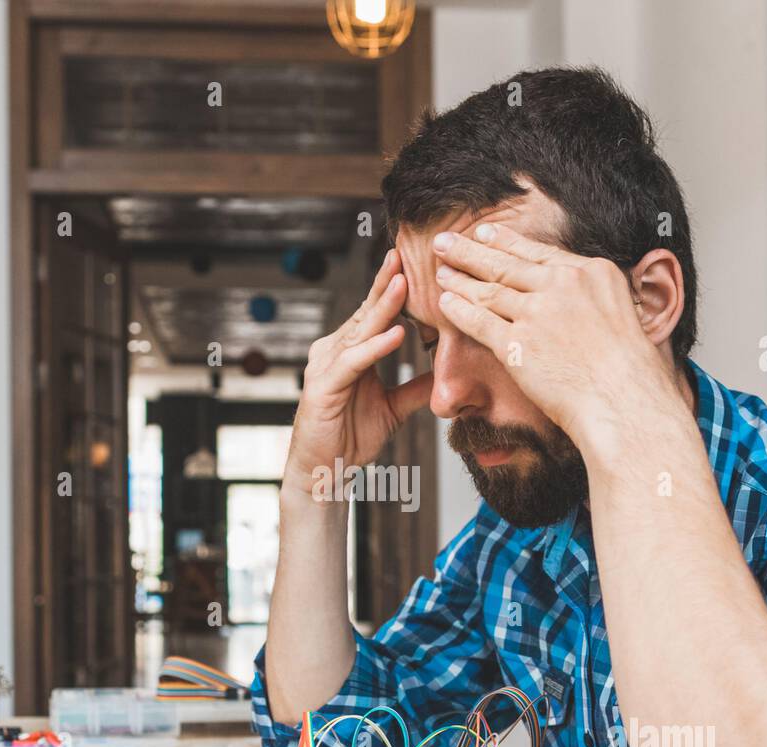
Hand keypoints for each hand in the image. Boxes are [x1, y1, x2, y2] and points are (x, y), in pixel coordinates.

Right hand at [284, 250, 432, 495]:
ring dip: (383, 307)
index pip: (374, 314)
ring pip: (359, 331)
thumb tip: (444, 374)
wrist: (324, 471)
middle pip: (365, 313)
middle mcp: (334, 351)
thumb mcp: (393, 409)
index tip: (414, 265)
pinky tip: (396, 334)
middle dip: (386, 283)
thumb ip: (415, 389)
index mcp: (350, 351)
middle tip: (405, 254)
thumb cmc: (350, 437)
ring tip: (404, 283)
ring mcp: (326, 366)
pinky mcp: (322, 387)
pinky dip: (374, 347)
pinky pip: (353, 362)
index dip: (393, 291)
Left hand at [432, 224, 682, 464]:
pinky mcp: (518, 344)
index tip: (485, 233)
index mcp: (591, 273)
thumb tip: (579, 298)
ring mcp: (538, 313)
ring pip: (489, 290)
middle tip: (445, 241)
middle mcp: (563, 286)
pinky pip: (480, 321)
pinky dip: (459, 310)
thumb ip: (595, 298)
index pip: (538, 252)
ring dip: (460, 278)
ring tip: (440, 270)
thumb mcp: (623, 313)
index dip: (505, 242)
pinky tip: (444, 302)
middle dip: (470, 251)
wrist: (624, 400)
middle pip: (506, 264)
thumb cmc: (630, 372)